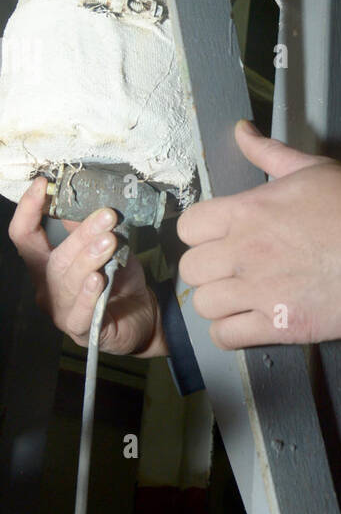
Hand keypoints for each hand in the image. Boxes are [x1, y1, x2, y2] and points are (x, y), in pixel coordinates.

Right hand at [8, 176, 167, 356]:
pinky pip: (79, 313)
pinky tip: (98, 280)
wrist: (143, 316)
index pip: (25, 236)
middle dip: (80, 235)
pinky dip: (88, 296)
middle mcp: (47, 287)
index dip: (28, 210)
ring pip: (67, 282)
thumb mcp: (106, 248)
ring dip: (88, 259)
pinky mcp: (79, 329)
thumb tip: (79, 196)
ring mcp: (60, 310)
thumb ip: (87, 228)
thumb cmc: (120, 281)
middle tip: (107, 217)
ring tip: (109, 242)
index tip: (42, 185)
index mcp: (47, 264)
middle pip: (53, 258)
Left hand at [176, 120, 340, 348]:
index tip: (221, 241)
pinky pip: (226, 337)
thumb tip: (241, 130)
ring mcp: (263, 291)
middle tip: (234, 272)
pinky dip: (231, 333)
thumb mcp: (311, 168)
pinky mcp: (282, 325)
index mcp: (248, 210)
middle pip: (191, 270)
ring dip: (219, 303)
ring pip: (204, 306)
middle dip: (208, 271)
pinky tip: (251, 322)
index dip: (201, 236)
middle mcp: (247, 251)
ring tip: (242, 299)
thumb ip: (268, 152)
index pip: (187, 228)